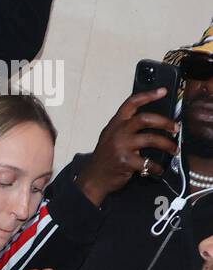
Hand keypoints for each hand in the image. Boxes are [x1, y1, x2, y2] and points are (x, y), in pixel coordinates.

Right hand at [76, 88, 178, 206]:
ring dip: (167, 144)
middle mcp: (117, 132)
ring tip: (174, 149)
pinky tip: (158, 169)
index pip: (131, 104)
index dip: (148, 95)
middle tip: (175, 128)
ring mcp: (120, 146)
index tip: (162, 91)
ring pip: (151, 139)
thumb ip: (126, 129)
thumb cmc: (106, 158)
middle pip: (145, 119)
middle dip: (164, 122)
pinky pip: (148, 162)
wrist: (93, 178)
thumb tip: (153, 124)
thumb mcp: (111, 138)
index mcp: (115, 124)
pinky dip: (156, 166)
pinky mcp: (125, 161)